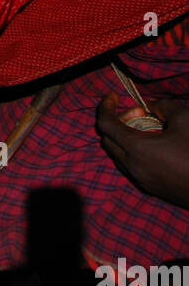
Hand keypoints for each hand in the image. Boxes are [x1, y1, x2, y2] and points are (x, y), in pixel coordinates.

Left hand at [96, 92, 188, 208]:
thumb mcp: (183, 119)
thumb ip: (163, 107)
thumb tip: (152, 107)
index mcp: (136, 149)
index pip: (105, 125)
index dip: (105, 107)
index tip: (113, 96)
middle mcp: (133, 167)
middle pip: (108, 140)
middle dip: (117, 122)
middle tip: (139, 112)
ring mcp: (142, 181)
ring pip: (118, 156)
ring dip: (124, 138)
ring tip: (147, 127)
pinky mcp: (153, 189)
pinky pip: (131, 167)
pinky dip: (133, 152)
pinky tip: (154, 144)